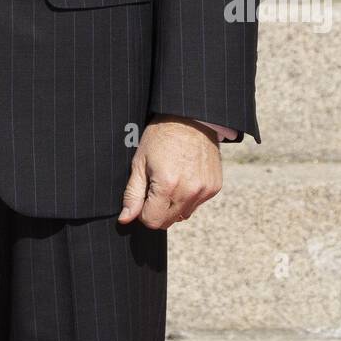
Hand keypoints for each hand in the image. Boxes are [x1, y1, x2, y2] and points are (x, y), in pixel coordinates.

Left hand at [118, 114, 222, 228]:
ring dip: (173, 205)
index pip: (152, 221)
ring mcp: (204, 191)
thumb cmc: (161, 136)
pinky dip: (188, 197)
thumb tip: (125, 219)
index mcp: (167, 185)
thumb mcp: (140, 161)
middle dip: (157, 210)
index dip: (142, 211)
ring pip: (183, 215)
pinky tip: (184, 176)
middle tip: (154, 186)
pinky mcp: (214, 187)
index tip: (143, 195)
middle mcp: (189, 192)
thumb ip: (132, 194)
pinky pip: (196, 204)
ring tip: (170, 179)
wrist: (191, 118)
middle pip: (167, 222)